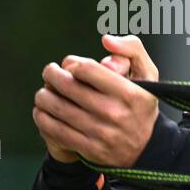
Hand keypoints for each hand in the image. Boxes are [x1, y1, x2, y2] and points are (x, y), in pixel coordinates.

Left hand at [32, 36, 160, 166]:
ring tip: (45, 92)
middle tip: (50, 73)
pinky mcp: (90, 149)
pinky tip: (44, 111)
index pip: (86, 69)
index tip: (71, 67)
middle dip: (51, 74)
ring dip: (43, 96)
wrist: (146, 148)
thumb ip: (132, 49)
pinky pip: (54, 129)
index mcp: (130, 93)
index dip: (72, 63)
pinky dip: (42, 117)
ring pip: (56, 107)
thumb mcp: (148, 75)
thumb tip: (106, 40)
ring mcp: (102, 133)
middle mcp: (116, 113)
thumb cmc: (140, 105)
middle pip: (66, 85)